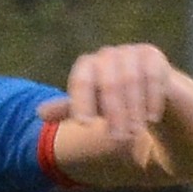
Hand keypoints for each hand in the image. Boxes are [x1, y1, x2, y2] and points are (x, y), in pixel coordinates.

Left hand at [40, 43, 173, 145]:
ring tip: (135, 133)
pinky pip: (152, 76)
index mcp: (88, 66)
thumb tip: (39, 113)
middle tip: (117, 139)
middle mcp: (107, 55)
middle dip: (113, 113)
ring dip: (133, 110)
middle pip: (109, 84)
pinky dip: (152, 99)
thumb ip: (68, 110)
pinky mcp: (152, 55)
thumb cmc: (114, 103)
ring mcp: (131, 52)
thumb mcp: (92, 108)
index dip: (81, 101)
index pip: (81, 81)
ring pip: (130, 80)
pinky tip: (152, 118)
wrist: (149, 92)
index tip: (84, 125)